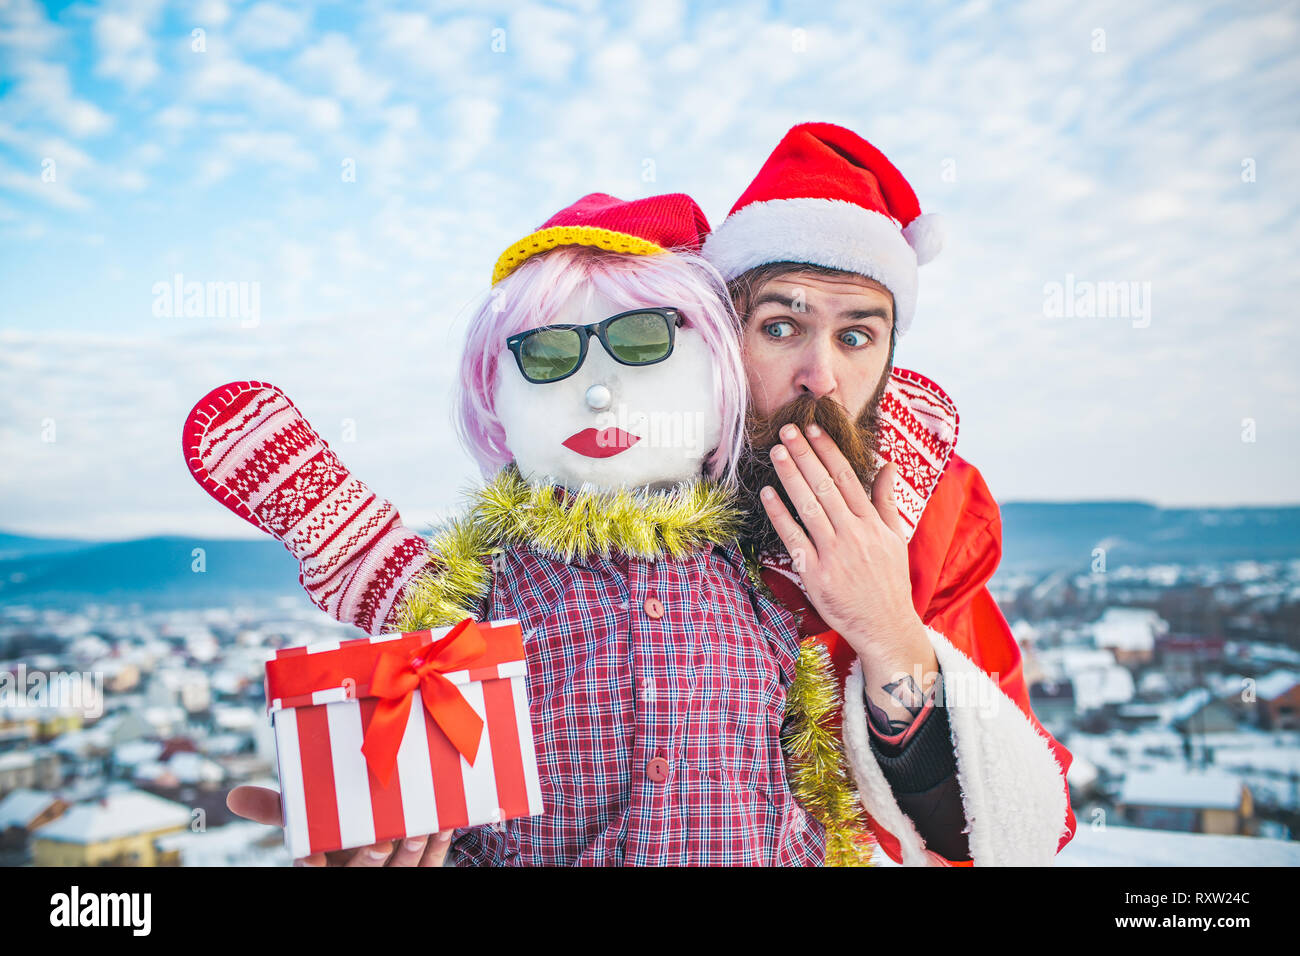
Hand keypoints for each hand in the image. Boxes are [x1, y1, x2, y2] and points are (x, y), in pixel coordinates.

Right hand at [226, 785, 453, 866]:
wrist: (376, 838)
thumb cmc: (335, 826)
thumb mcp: (306, 819)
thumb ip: (276, 809)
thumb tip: (232, 797)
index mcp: (321, 867)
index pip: (310, 873)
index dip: (309, 868)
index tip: (310, 857)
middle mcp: (352, 876)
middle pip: (359, 877)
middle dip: (369, 861)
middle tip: (380, 838)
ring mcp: (388, 877)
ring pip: (399, 874)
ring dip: (409, 855)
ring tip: (417, 829)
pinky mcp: (418, 874)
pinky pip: (430, 868)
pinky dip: (438, 848)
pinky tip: (445, 827)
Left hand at [759, 422, 925, 660]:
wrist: (885, 626)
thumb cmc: (889, 581)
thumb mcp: (896, 537)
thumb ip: (887, 500)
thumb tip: (887, 465)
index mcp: (872, 523)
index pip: (847, 477)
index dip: (828, 450)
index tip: (813, 428)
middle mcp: (853, 534)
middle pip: (824, 486)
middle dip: (804, 454)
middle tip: (786, 429)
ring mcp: (833, 554)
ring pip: (808, 506)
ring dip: (790, 476)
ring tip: (776, 452)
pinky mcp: (815, 574)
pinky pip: (793, 538)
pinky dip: (780, 515)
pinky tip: (767, 494)